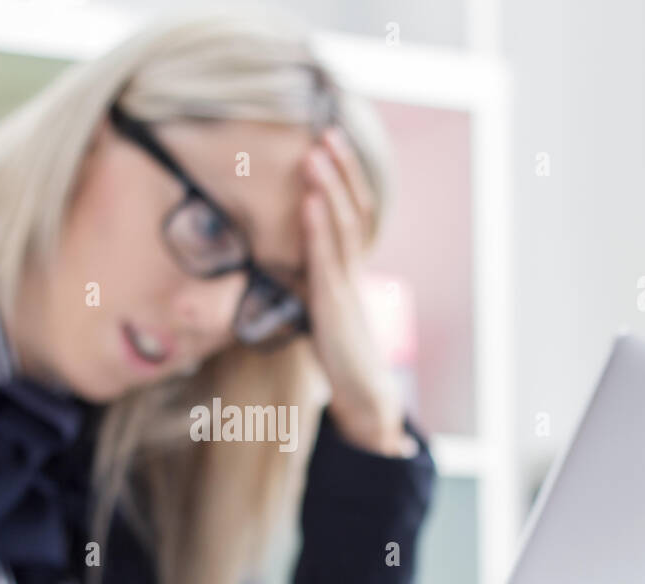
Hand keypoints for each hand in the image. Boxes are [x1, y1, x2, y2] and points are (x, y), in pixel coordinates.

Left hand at [301, 126, 410, 456]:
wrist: (361, 391)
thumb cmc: (338, 351)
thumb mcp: (320, 305)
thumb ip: (307, 278)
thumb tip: (282, 255)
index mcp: (349, 266)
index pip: (352, 211)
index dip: (345, 177)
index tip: (330, 143)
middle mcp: (353, 268)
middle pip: (353, 208)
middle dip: (341, 170)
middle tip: (328, 131)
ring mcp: (346, 284)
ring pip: (341, 226)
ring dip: (329, 187)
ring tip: (316, 154)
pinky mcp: (334, 304)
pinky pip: (326, 258)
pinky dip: (317, 227)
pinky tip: (309, 201)